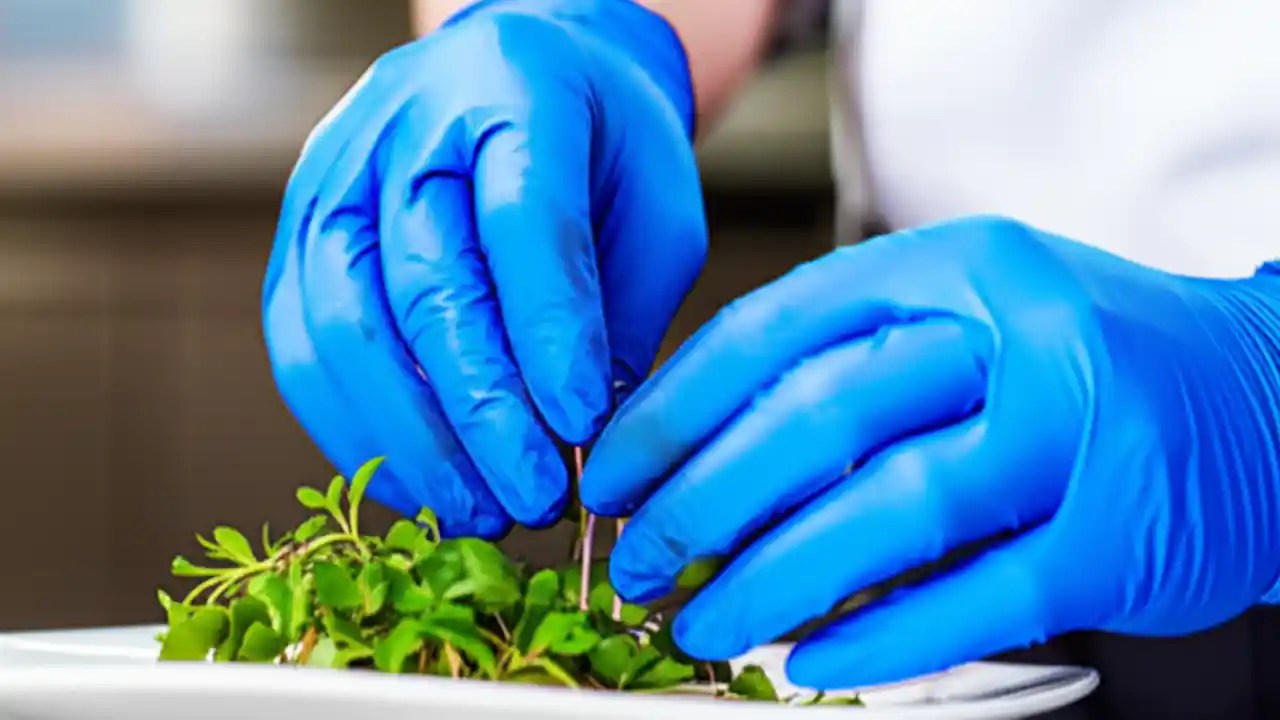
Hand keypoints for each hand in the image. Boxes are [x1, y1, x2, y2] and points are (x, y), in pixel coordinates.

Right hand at [263, 0, 705, 536]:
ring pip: (345, 324)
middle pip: (426, 284)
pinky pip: (301, 343)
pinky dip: (355, 428)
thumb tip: (580, 437)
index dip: (548, 334)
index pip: (523, 221)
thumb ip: (620, 310)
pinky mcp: (299, 228)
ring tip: (476, 511)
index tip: (582, 428)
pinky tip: (417, 481)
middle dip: (482, 412)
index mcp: (514, 88)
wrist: (520, 74)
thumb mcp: (654, 206)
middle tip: (534, 497)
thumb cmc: (602, 145)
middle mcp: (406, 122)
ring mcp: (335, 173)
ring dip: (410, 439)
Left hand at [581, 215, 1279, 687]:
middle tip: (637, 557)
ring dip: (771, 577)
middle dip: (701, 500)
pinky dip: (878, 638)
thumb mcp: (972, 318)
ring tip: (699, 617)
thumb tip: (702, 446)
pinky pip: (972, 598)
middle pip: (819, 418)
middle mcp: (1015, 336)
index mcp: (956, 267)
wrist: (1265, 396)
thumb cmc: (1086, 361)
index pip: (777, 330)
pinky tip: (808, 659)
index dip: (676, 408)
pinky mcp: (1112, 540)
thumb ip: (854, 365)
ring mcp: (1072, 437)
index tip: (614, 469)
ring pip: (888, 511)